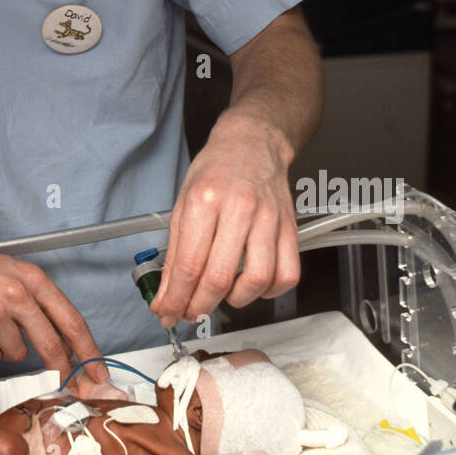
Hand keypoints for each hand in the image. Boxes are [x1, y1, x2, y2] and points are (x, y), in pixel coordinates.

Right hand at [0, 224, 107, 383]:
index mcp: (33, 279)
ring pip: (17, 354)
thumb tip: (64, 346)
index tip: (99, 372)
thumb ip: (39, 305)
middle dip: (62, 370)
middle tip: (68, 385)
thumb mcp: (15, 274)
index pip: (71, 319)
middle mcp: (17, 294)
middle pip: (51, 344)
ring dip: (7, 348)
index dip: (89, 351)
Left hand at [150, 111, 299, 326]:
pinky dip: (269, 291)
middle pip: (218, 277)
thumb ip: (174, 252)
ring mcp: (268, 219)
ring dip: (235, 300)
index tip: (168, 312)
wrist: (252, 142)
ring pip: (256, 280)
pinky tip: (253, 285)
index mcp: (204, 200)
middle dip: (199, 306)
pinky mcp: (289, 228)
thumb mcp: (183, 203)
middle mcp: (238, 209)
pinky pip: (287, 274)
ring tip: (222, 296)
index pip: (187, 263)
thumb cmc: (216, 169)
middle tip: (190, 311)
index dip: (175, 297)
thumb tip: (166, 294)